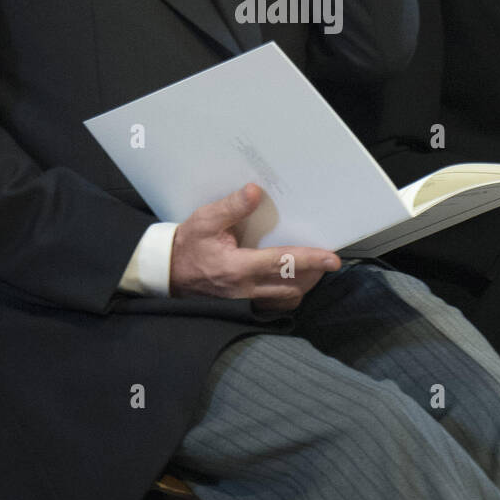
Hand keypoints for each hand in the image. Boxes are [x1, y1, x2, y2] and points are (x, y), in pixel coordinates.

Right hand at [169, 183, 340, 310]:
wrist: (168, 273)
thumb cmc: (187, 246)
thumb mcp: (205, 221)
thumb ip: (231, 207)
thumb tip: (254, 192)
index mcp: (237, 267)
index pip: (282, 262)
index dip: (310, 260)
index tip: (332, 259)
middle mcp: (244, 289)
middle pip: (292, 286)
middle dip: (313, 274)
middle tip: (325, 261)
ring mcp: (244, 302)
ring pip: (286, 299)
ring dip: (303, 286)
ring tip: (313, 270)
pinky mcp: (243, 307)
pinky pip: (275, 306)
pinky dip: (288, 295)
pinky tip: (292, 283)